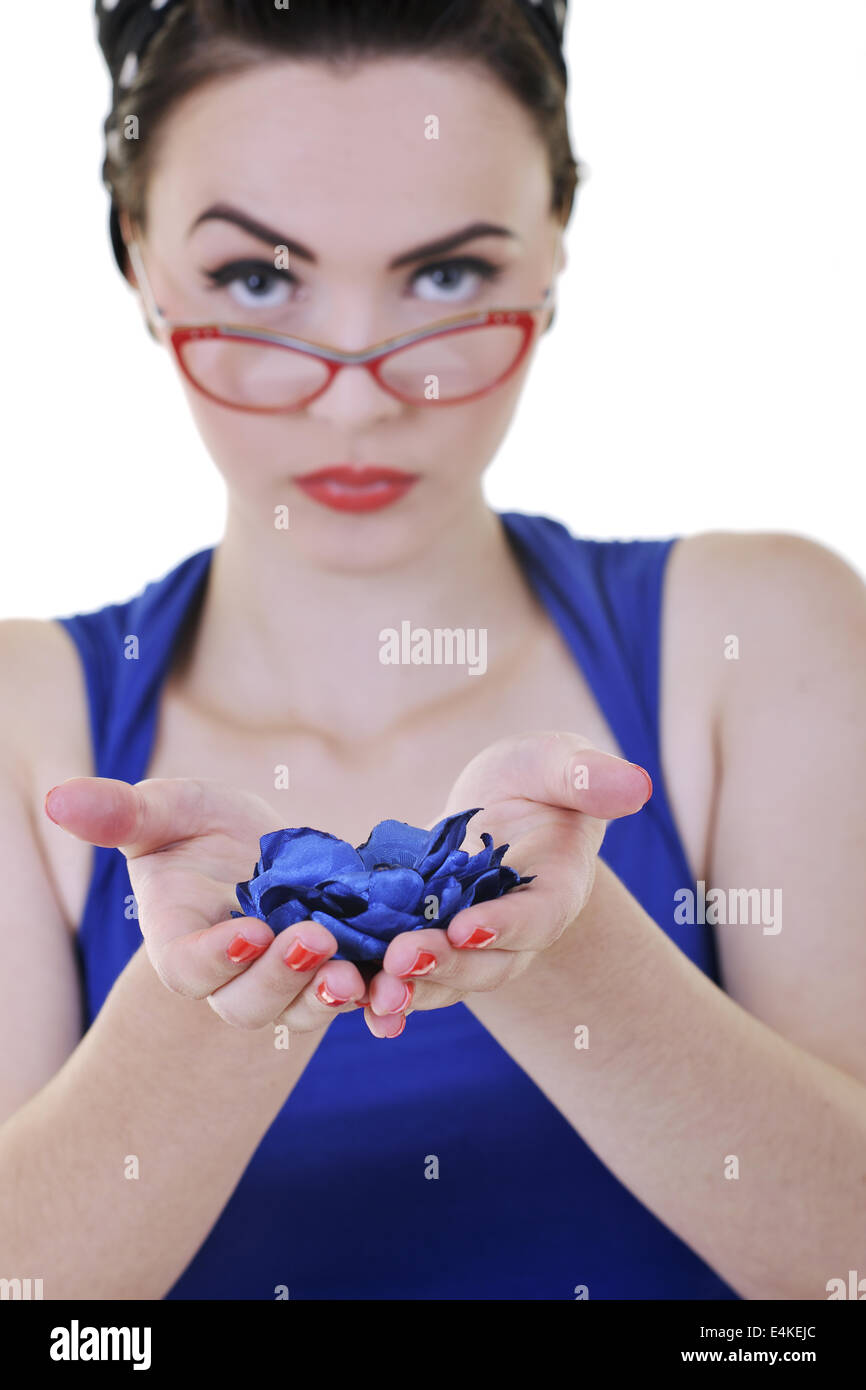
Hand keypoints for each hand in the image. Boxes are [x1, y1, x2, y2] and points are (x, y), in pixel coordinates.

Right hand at [44, 777, 368, 1033]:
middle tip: (316, 939)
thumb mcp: (168, 811)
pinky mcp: (341, 975)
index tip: (248, 931)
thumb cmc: (203, 829)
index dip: (216, 957)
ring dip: (330, 998)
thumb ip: (122, 813)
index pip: (191, 969)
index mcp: (184, 944)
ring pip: (304, 1011)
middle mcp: (236, 977)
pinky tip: (396, 994)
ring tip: (357, 974)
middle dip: (281, 979)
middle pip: (249, 1005)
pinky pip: (359, 1002)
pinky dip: (378, 1004)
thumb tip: (59, 797)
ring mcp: (290, 984)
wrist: (268, 850)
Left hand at [361, 732, 652, 1034]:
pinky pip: (407, 978)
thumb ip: (588, 776)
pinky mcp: (426, 943)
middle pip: (487, 964)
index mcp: (556, 890)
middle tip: (403, 960)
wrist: (503, 806)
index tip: (465, 929)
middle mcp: (515, 932)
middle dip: (446, 967)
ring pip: (445, 982)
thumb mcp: (558, 764)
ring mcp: (469, 945)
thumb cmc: (540, 780)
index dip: (504, 926)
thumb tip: (636, 783)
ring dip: (410, 992)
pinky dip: (383, 994)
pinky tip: (354, 1005)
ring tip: (374, 995)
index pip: (537, 917)